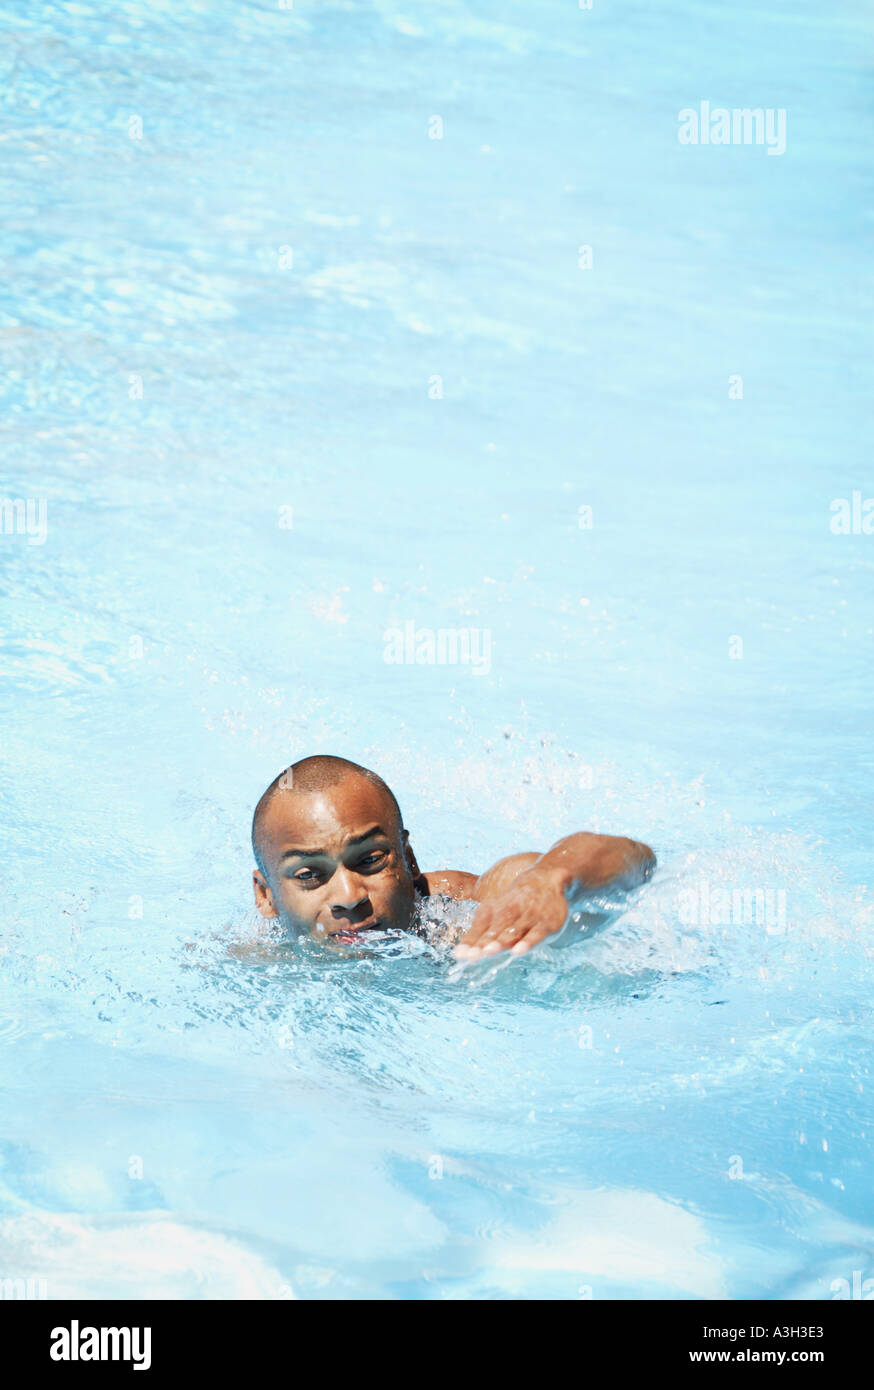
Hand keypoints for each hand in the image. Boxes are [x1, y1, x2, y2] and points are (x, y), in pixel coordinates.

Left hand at [454, 866, 568, 959]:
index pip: (481, 926)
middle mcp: (512, 910)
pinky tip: (517, 952)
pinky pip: (536, 934)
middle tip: (471, 956)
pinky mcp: (547, 923)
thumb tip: (461, 952)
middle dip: (483, 942)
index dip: (470, 940)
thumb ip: (481, 930)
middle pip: (496, 928)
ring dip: (500, 942)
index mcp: (496, 907)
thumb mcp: (497, 909)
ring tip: (488, 952)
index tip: (459, 955)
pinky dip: (527, 943)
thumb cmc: (517, 902)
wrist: (548, 878)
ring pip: (514, 931)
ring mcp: (530, 916)